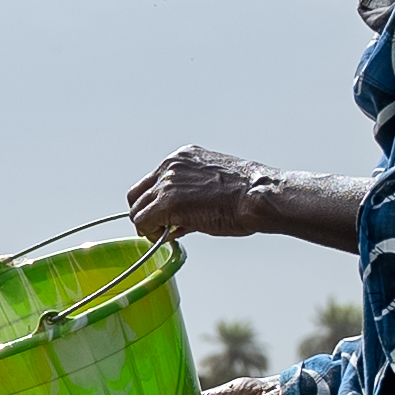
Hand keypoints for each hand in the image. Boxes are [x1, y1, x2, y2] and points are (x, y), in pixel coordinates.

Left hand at [130, 145, 272, 240]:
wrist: (257, 195)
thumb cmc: (246, 193)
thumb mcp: (212, 184)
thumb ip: (188, 194)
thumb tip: (177, 217)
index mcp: (181, 158)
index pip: (151, 181)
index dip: (154, 203)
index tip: (163, 216)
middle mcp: (170, 167)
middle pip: (137, 194)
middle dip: (146, 214)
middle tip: (158, 229)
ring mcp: (166, 184)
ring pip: (137, 210)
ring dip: (148, 225)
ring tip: (165, 234)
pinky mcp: (167, 204)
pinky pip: (144, 222)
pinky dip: (150, 233)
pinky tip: (167, 237)